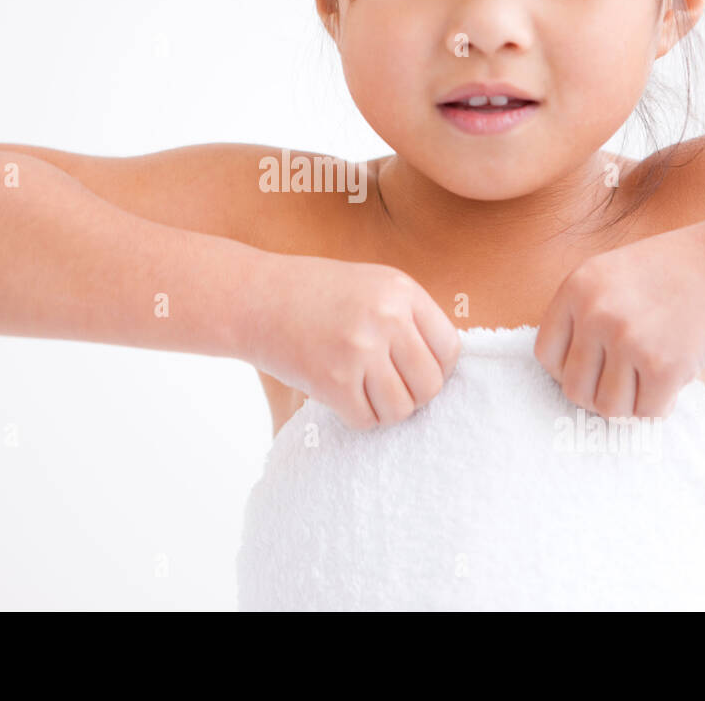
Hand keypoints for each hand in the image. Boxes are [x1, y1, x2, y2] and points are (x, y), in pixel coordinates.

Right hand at [241, 253, 461, 430]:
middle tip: (388, 386)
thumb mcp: (371, 285)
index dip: (437, 368)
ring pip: (401, 409)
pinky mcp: (332, 381)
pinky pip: (366, 420)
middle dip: (413, 394)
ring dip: (385, 409)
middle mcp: (386, 319)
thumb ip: (408, 317)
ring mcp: (359, 351)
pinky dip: (357, 416)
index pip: (450, 349)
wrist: (254, 297)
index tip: (415, 370)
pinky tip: (341, 395)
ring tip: (364, 391)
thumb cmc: (314, 293)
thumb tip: (443, 367)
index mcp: (401, 291)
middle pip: (430, 385)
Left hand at [533, 216, 704, 419]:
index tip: (592, 369)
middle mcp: (595, 313)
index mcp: (576, 287)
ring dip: (630, 405)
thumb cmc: (676, 270)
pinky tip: (673, 383)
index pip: (545, 354)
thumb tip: (567, 376)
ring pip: (608, 408)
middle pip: (574, 388)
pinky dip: (661, 406)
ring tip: (648, 382)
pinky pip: (647, 412)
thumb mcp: (612, 274)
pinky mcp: (664, 366)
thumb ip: (584, 315)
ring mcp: (628, 340)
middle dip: (598, 394)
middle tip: (625, 383)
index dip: (567, 370)